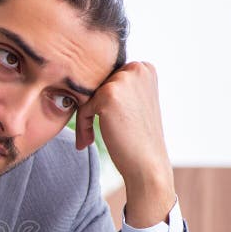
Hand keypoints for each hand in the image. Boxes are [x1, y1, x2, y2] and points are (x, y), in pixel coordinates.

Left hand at [74, 61, 175, 227]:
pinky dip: (82, 125)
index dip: (101, 99)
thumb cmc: (138, 137)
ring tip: (90, 137)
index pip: (108, 76)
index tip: (104, 120)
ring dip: (86, 116)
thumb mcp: (136, 102)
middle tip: (93, 131)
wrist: (147, 163)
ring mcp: (124, 80)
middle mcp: (137, 69)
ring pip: (88, 94)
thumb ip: (120, 87)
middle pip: (97, 83)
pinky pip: (83, 106)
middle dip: (92, 107)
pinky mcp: (109, 94)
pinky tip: (89, 141)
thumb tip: (86, 75)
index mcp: (145, 68)